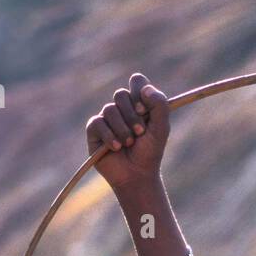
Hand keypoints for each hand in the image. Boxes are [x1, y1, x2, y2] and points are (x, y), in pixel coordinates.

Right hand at [86, 73, 169, 191]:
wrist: (137, 175)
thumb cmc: (150, 151)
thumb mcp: (161, 128)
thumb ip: (159, 105)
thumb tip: (145, 88)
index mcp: (139, 103)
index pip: (137, 81)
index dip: (139, 92)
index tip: (145, 110)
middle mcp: (122, 108)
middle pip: (121, 94)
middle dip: (132, 115)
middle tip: (140, 133)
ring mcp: (107, 118)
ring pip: (109, 109)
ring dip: (122, 129)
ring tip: (129, 143)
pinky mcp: (94, 130)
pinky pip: (97, 123)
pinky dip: (109, 135)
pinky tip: (116, 147)